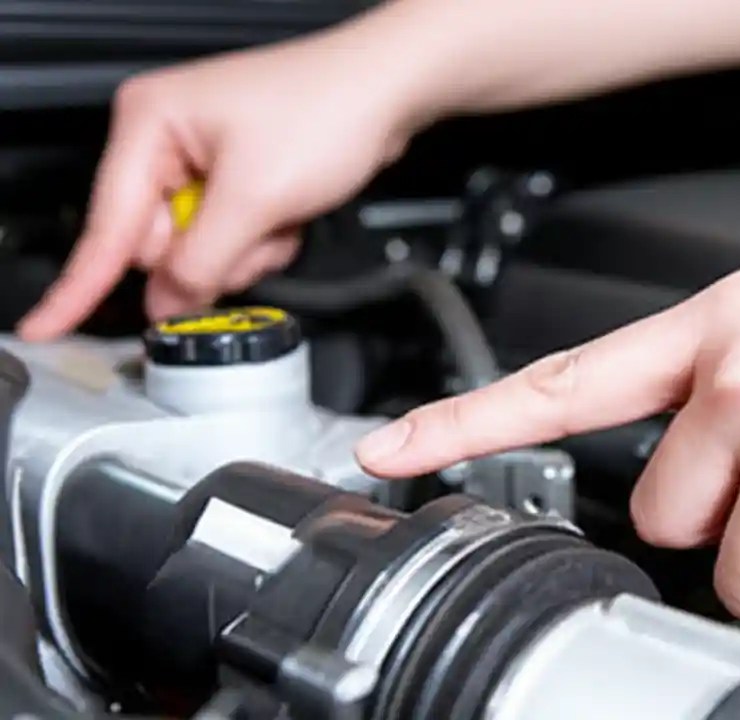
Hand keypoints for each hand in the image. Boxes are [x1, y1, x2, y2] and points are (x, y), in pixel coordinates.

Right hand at [18, 6, 433, 339]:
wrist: (390, 91)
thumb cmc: (329, 108)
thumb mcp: (256, 198)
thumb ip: (202, 261)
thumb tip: (168, 304)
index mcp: (150, 125)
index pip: (107, 226)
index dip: (80, 284)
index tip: (48, 327)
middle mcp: (167, 140)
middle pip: (158, 245)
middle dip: (211, 255)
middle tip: (255, 229)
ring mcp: (204, 161)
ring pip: (201, 250)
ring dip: (246, 249)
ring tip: (279, 212)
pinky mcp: (238, 180)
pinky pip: (235, 239)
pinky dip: (265, 239)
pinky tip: (290, 211)